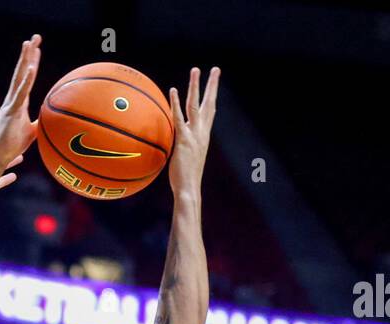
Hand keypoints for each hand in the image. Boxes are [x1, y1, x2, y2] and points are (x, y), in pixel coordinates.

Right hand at [0, 35, 41, 169]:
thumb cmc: (13, 146)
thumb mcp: (32, 132)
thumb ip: (41, 123)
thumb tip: (53, 120)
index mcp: (18, 103)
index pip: (27, 79)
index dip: (32, 63)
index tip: (37, 49)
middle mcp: (13, 99)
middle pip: (22, 72)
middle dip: (28, 54)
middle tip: (35, 37)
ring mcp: (10, 104)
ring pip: (19, 78)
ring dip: (25, 60)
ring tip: (29, 44)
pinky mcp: (11, 111)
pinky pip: (20, 94)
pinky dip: (26, 81)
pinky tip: (30, 68)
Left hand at [167, 66, 219, 196]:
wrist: (188, 189)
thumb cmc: (185, 178)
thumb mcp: (185, 158)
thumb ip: (182, 147)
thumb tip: (174, 143)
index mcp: (203, 136)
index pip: (210, 112)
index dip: (212, 97)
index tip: (214, 84)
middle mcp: (201, 133)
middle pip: (209, 104)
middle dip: (213, 86)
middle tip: (215, 69)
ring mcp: (193, 136)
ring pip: (196, 105)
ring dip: (196, 86)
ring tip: (196, 70)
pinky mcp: (183, 140)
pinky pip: (179, 118)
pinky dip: (176, 103)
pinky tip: (174, 90)